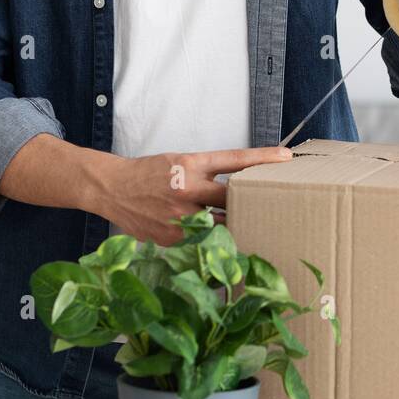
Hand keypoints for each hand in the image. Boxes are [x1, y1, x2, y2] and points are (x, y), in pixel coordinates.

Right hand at [95, 146, 291, 244]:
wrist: (113, 188)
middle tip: (271, 205)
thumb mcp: (182, 160)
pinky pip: (202, 240)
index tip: (286, 157)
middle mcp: (187, 189)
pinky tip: (217, 240)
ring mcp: (178, 216)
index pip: (235, 159)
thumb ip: (211, 170)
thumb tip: (244, 178)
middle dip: (252, 202)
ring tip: (252, 228)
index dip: (262, 158)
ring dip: (235, 225)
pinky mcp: (171, 237)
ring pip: (221, 225)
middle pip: (233, 198)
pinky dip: (212, 239)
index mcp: (191, 164)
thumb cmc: (151, 172)